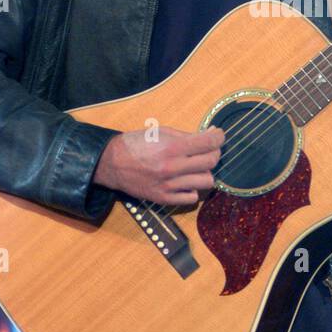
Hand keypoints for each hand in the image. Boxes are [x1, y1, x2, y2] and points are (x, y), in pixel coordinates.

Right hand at [93, 124, 224, 205]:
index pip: (209, 143)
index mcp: (172, 147)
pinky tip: (185, 181)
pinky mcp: (164, 199)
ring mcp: (169, 185)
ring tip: (196, 167)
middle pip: (211, 162)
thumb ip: (187, 136)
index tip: (218, 135)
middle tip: (208, 149)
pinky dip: (192, 189)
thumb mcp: (161, 132)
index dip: (219, 137)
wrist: (112, 164)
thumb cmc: (137, 144)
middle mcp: (173, 167)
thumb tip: (211, 135)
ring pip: (206, 181)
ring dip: (204, 172)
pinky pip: (192, 198)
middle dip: (214, 152)